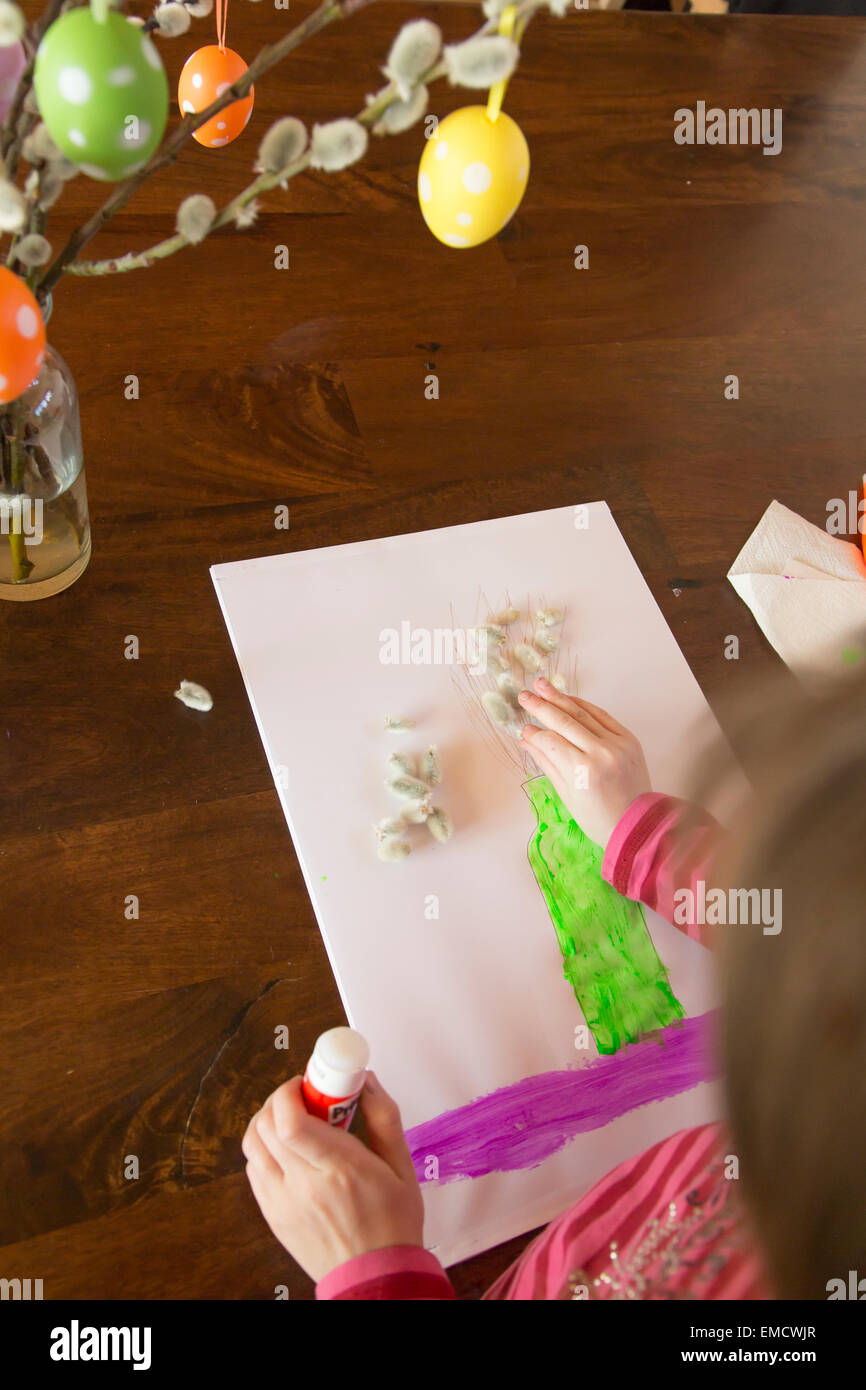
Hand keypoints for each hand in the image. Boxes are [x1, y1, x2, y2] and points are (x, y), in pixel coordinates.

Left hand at [242, 1071, 424, 1282]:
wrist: (376, 1279)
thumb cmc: (393, 1225)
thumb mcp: (401, 1166)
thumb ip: (383, 1117)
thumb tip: (366, 1081)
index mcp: (340, 1170)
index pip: (290, 1122)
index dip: (289, 1092)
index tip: (306, 1083)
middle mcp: (304, 1186)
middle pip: (265, 1127)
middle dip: (279, 1100)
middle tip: (302, 1097)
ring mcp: (283, 1204)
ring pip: (252, 1147)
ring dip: (266, 1123)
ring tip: (293, 1121)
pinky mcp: (273, 1217)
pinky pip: (254, 1171)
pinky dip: (264, 1150)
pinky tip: (288, 1151)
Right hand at [518, 677, 651, 848]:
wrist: (637, 824)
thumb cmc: (598, 818)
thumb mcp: (566, 794)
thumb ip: (547, 763)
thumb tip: (526, 740)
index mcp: (582, 772)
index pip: (551, 742)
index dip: (534, 733)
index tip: (523, 728)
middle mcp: (600, 753)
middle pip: (564, 722)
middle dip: (541, 706)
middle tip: (523, 695)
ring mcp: (617, 744)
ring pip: (583, 713)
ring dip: (560, 698)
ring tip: (541, 685)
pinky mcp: (629, 739)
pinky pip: (602, 716)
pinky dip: (584, 705)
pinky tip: (568, 698)